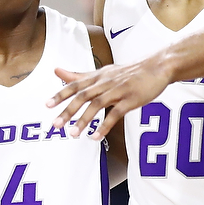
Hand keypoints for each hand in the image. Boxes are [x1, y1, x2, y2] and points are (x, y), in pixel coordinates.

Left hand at [48, 60, 171, 140]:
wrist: (157, 67)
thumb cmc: (128, 72)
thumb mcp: (103, 71)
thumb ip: (79, 75)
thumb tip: (57, 70)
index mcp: (97, 76)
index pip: (75, 84)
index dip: (61, 94)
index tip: (47, 105)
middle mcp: (105, 82)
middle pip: (83, 96)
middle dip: (68, 111)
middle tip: (56, 125)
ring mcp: (118, 91)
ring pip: (97, 105)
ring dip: (84, 120)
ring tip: (73, 134)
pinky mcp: (131, 100)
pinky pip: (115, 114)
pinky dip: (105, 126)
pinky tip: (96, 137)